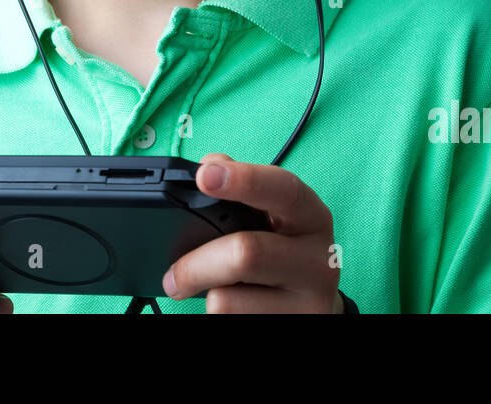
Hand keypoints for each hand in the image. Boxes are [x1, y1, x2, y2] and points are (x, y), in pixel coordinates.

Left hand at [161, 153, 342, 312]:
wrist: (312, 303)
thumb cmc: (283, 249)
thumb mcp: (273, 215)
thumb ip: (242, 186)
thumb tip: (208, 165)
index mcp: (311, 215)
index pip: (283, 190)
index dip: (244, 179)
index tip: (203, 176)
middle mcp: (318, 257)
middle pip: (245, 253)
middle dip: (195, 264)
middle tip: (172, 276)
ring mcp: (310, 300)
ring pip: (228, 298)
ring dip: (204, 293)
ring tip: (204, 290)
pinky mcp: (294, 326)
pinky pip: (231, 321)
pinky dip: (219, 312)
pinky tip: (231, 304)